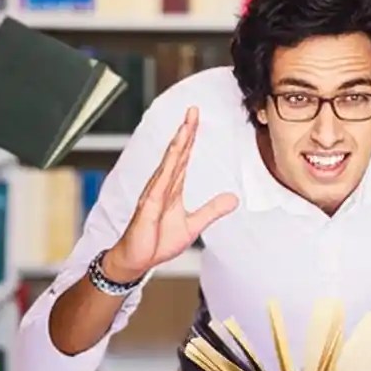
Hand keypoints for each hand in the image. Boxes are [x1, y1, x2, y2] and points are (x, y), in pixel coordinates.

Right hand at [105, 107, 238, 281]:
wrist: (137, 260)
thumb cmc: (157, 241)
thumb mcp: (193, 226)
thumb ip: (211, 211)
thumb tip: (234, 199)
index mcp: (172, 188)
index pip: (184, 156)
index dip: (190, 137)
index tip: (196, 118)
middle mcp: (162, 185)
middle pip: (176, 152)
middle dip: (185, 130)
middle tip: (193, 110)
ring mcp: (154, 193)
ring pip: (168, 162)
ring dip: (177, 143)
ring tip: (186, 125)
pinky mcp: (148, 205)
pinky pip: (160, 182)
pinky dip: (167, 167)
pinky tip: (174, 154)